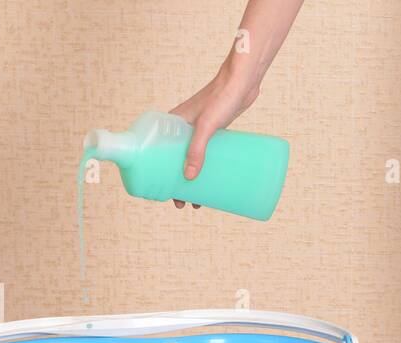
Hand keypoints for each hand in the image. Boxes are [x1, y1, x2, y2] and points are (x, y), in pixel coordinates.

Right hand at [169, 67, 259, 208]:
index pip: (157, 154)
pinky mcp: (214, 131)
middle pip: (174, 161)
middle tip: (184, 203)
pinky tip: (212, 180)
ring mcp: (198, 130)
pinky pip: (205, 154)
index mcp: (172, 124)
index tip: (165, 194)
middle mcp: (182, 128)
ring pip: (191, 160)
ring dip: (192, 179)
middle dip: (178, 183)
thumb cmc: (222, 97)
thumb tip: (190, 178)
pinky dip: (205, 168)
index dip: (159, 175)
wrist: (243, 80)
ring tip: (200, 200)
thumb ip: (197, 150)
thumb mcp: (207, 127)